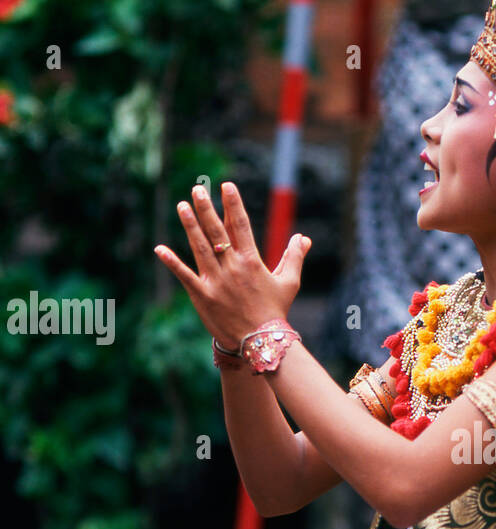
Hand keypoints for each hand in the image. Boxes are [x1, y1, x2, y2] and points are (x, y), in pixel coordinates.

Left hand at [155, 182, 310, 347]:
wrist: (261, 342)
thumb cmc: (275, 311)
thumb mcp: (290, 282)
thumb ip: (294, 257)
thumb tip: (303, 237)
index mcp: (252, 261)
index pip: (241, 225)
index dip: (233, 204)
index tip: (226, 185)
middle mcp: (233, 267)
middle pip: (217, 231)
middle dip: (207, 208)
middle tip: (197, 189)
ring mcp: (216, 281)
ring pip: (200, 247)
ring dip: (190, 225)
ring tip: (182, 206)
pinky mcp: (203, 296)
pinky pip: (185, 276)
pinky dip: (172, 262)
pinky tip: (160, 249)